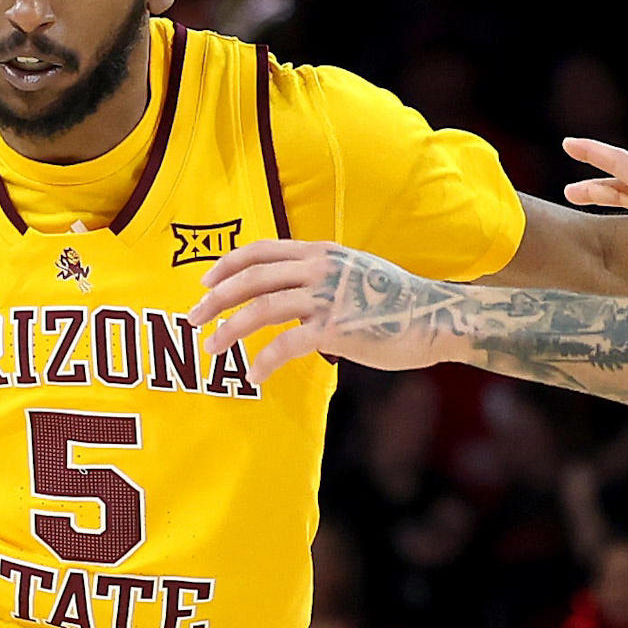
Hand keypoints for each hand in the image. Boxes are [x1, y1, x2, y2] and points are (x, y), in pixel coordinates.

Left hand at [190, 240, 454, 373]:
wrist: (436, 317)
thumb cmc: (396, 301)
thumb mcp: (354, 272)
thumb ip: (320, 275)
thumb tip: (290, 290)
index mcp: (320, 252)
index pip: (260, 251)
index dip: (227, 266)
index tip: (204, 283)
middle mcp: (319, 268)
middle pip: (251, 278)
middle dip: (215, 299)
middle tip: (192, 319)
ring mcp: (326, 297)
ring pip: (260, 308)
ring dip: (228, 330)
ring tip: (210, 349)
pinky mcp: (335, 328)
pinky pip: (285, 345)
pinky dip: (263, 361)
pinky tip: (253, 375)